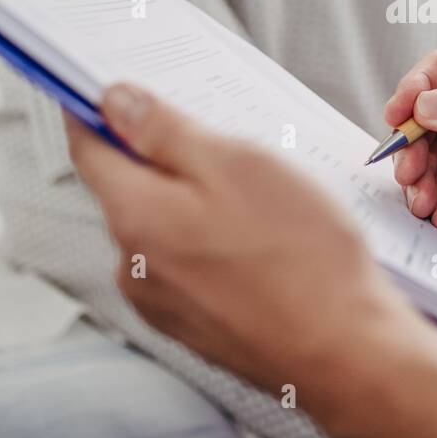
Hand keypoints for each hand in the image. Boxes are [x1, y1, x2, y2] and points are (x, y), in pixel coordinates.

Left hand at [65, 83, 422, 402]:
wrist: (347, 352)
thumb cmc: (301, 255)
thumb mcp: (238, 165)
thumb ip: (165, 131)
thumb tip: (114, 101)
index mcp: (135, 216)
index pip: (90, 147)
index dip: (98, 109)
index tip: (115, 85)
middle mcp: (132, 265)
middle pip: (130, 188)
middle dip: (166, 157)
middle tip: (229, 140)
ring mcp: (161, 302)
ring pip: (164, 227)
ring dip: (197, 203)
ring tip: (263, 200)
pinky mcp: (195, 325)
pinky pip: (189, 264)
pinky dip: (214, 243)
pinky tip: (264, 242)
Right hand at [386, 51, 436, 282]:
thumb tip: (427, 104)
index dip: (417, 87)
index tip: (399, 114)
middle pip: (427, 115)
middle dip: (412, 143)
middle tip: (408, 171)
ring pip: (426, 155)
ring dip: (418, 179)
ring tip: (425, 203)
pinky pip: (436, 188)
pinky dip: (432, 202)